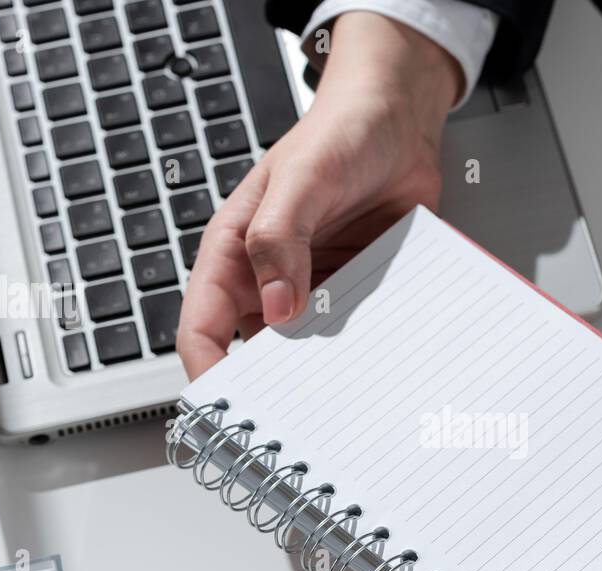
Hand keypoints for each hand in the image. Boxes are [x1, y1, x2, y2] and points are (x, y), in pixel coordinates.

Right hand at [177, 11, 461, 378]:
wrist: (398, 120)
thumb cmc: (338, 133)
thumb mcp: (301, 180)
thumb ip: (280, 238)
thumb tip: (275, 306)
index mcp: (234, 253)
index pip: (204, 326)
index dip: (208, 371)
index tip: (229, 407)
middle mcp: (268, 278)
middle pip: (255, 352)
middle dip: (270, 384)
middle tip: (297, 419)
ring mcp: (311, 289)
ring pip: (306, 351)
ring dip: (322, 372)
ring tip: (343, 397)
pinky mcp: (351, 291)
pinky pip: (350, 335)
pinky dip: (360, 352)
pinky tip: (377, 362)